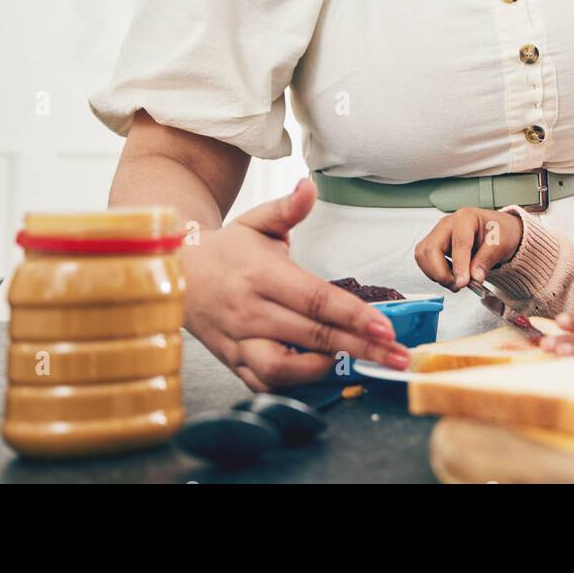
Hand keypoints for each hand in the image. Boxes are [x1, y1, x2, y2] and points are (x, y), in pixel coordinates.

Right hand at [181, 178, 411, 390]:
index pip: (315, 300)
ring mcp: (239, 341)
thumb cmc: (227, 249)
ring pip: (284, 369)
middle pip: (313, 337)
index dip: (354, 316)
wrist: (177, 275)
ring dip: (326, 371)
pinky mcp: (232, 362)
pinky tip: (324, 375)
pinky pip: (264, 384)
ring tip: (362, 364)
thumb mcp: (256, 220)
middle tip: (397, 356)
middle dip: (361, 348)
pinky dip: (294, 385)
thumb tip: (309, 187)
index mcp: (262, 275)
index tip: (386, 328)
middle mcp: (250, 312)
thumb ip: (288, 208)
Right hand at [414, 207, 522, 290]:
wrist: (497, 231)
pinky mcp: (433, 244)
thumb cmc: (499, 232)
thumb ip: (487, 259)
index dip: (459, 265)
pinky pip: (424, 260)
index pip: (459, 242)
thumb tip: (475, 277)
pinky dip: (433, 272)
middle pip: (432, 248)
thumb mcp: (502, 243)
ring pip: (423, 255)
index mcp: (466, 218)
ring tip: (455, 282)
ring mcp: (438, 233)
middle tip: (458, 285)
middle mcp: (448, 224)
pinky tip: (449, 276)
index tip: (463, 282)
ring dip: (436, 274)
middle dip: (441, 273)